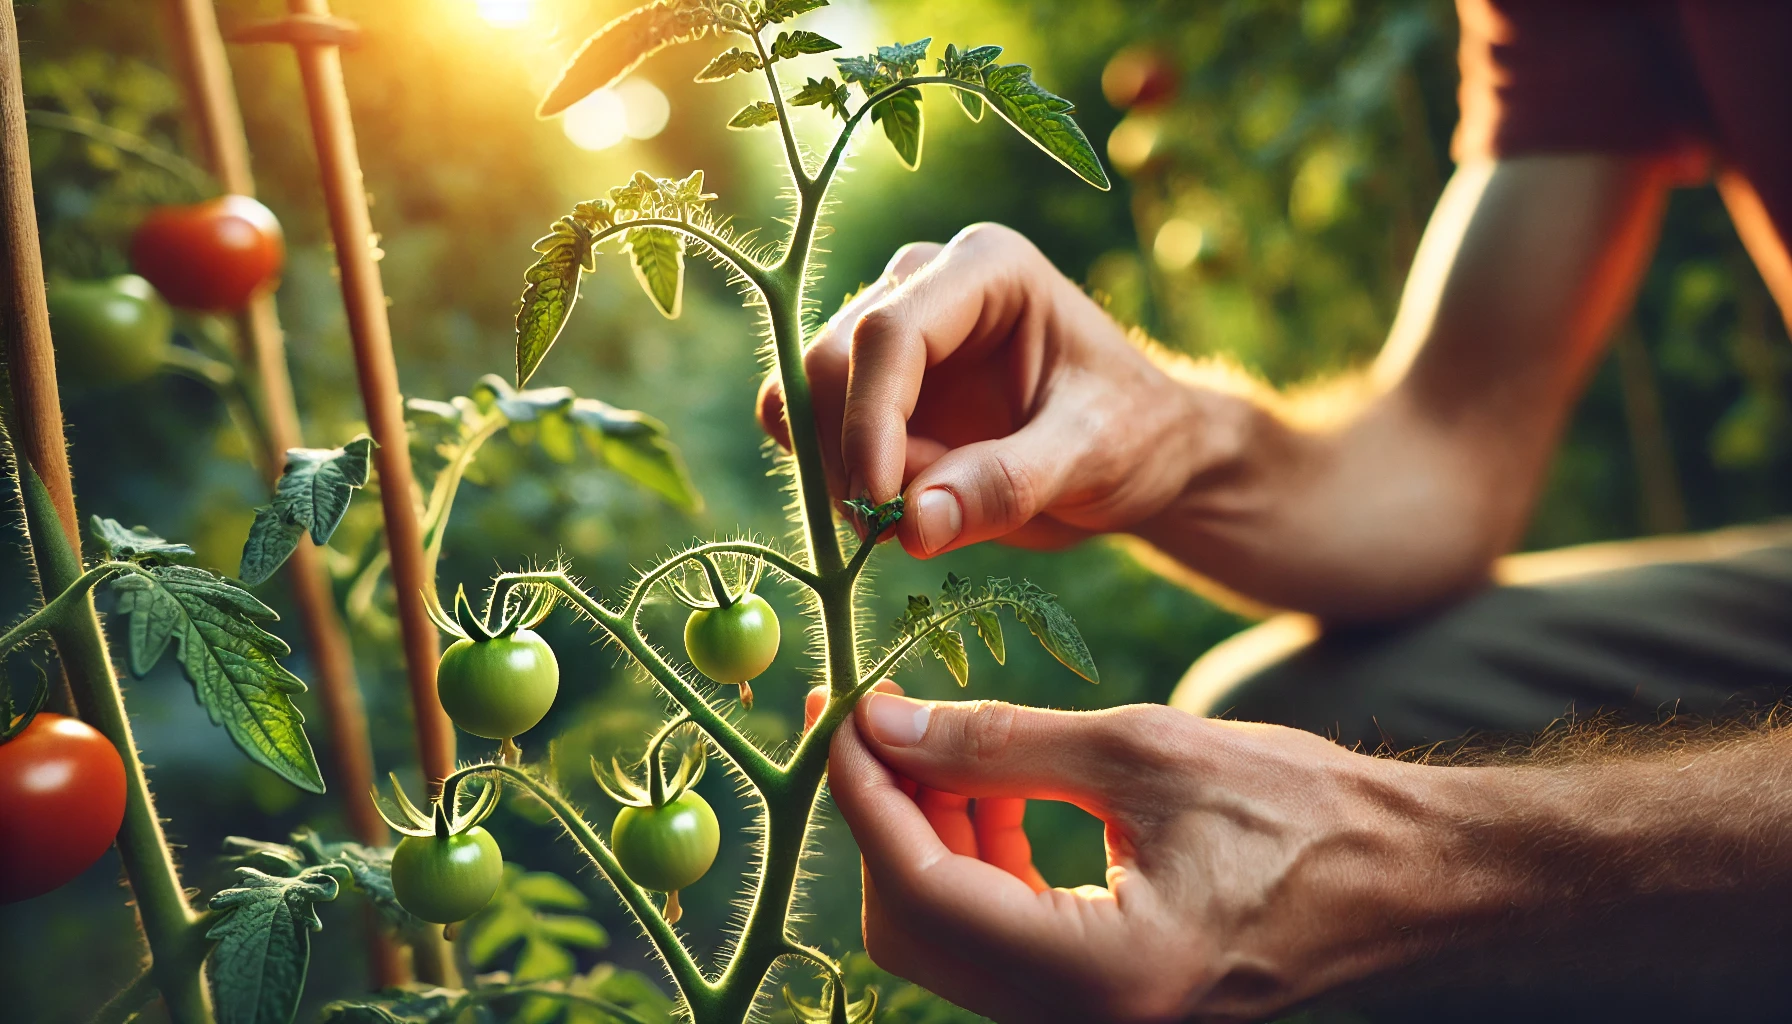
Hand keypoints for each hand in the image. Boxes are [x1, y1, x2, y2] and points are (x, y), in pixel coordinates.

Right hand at [758, 223, 1222, 557]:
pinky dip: (838, 482)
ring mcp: (887, 333)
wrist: (1139, 453)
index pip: (889, 332)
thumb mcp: (1092, 458)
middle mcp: (923, 283)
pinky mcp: (869, 386)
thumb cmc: (1133, 435)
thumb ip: (1006, 485)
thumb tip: (910, 524)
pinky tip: (906, 508)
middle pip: (829, 363)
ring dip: (842, 476)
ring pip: (804, 400)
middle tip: (904, 530)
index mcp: (986, 269)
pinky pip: (808, 433)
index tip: (883, 508)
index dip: (870, 422)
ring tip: (926, 517)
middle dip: (851, 456)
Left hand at [818, 690, 1455, 1023]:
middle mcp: (1082, 1023)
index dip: (867, 794)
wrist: (1404, 880)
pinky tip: (992, 787)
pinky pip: (996, 937)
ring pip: (948, 932)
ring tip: (943, 738)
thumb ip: (1000, 745)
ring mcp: (1087, 1022)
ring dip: (926, 832)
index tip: (841, 709)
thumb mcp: (1146, 753)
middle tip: (881, 719)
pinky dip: (975, 859)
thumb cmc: (1303, 811)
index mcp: (1103, 975)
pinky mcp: (1096, 1000)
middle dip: (886, 816)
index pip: (925, 889)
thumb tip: (884, 725)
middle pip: (917, 927)